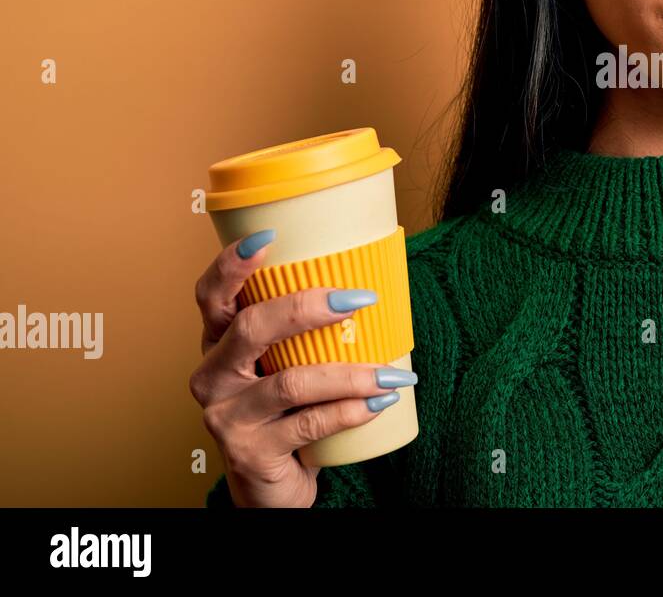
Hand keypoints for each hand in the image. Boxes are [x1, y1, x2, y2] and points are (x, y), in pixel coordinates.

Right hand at [189, 231, 415, 506]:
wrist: (272, 484)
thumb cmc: (287, 412)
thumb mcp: (287, 364)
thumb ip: (306, 330)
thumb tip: (371, 281)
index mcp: (219, 343)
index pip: (211, 296)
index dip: (232, 264)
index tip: (268, 236)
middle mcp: (212, 376)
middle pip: (250, 327)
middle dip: (306, 307)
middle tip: (359, 299)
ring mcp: (226, 417)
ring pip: (290, 382)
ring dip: (350, 373)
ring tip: (392, 373)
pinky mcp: (250, 452)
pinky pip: (309, 423)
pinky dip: (351, 410)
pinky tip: (378, 403)